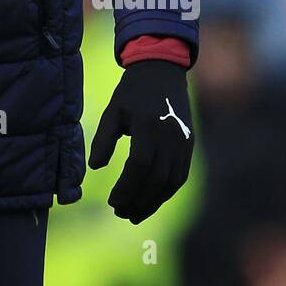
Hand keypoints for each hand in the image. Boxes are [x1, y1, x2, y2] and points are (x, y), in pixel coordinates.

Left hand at [88, 60, 193, 223]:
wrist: (162, 71)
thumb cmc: (132, 92)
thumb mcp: (113, 111)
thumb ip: (103, 139)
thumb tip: (95, 167)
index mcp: (148, 125)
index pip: (139, 165)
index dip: (126, 187)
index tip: (112, 201)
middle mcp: (170, 135)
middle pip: (156, 178)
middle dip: (138, 200)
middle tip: (121, 213)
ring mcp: (184, 141)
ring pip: (171, 181)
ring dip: (153, 202)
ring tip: (134, 214)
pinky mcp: (189, 144)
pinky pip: (180, 175)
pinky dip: (166, 191)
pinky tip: (151, 200)